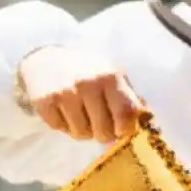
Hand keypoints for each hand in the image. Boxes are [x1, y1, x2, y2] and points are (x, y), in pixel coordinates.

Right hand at [18, 45, 145, 143]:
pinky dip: (63, 125)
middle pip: (103, 131)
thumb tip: (146, 122)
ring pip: (81, 134)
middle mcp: (88, 85)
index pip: (126, 115)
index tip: (120, 130)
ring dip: (82, 130)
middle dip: (103, 133)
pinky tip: (64, 111)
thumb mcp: (111, 75)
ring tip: (80, 115)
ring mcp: (64, 94)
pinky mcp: (44, 102)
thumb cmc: (86, 69)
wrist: (46, 55)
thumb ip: (128, 97)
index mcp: (110, 77)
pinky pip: (60, 129)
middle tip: (98, 124)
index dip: (125, 129)